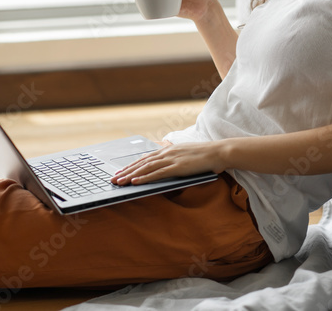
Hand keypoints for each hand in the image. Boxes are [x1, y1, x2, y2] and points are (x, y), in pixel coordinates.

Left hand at [110, 141, 225, 185]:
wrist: (218, 152)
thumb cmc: (205, 155)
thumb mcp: (186, 154)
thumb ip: (176, 157)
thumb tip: (169, 162)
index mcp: (168, 149)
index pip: (145, 158)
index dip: (132, 165)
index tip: (121, 171)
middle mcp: (166, 152)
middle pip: (142, 163)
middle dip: (126, 171)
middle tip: (113, 179)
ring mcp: (171, 159)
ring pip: (146, 168)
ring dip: (131, 175)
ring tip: (120, 182)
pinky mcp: (177, 167)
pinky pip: (157, 173)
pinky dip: (144, 178)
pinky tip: (135, 182)